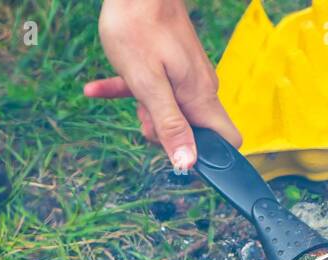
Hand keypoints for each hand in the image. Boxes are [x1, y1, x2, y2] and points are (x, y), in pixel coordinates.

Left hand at [84, 0, 241, 169]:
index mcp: (201, 97)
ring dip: (144, 108)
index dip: (209, 155)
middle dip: (165, 132)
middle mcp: (201, 89)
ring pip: (171, 109)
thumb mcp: (148, 84)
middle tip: (143, 113)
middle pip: (194, 130)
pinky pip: (155, 88)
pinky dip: (130, 90)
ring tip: (126, 87)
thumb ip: (169, 125)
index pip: (229, 140)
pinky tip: (97, 89)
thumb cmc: (139, 28)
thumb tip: (187, 164)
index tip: (179, 152)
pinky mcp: (172, 65)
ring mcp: (187, 77)